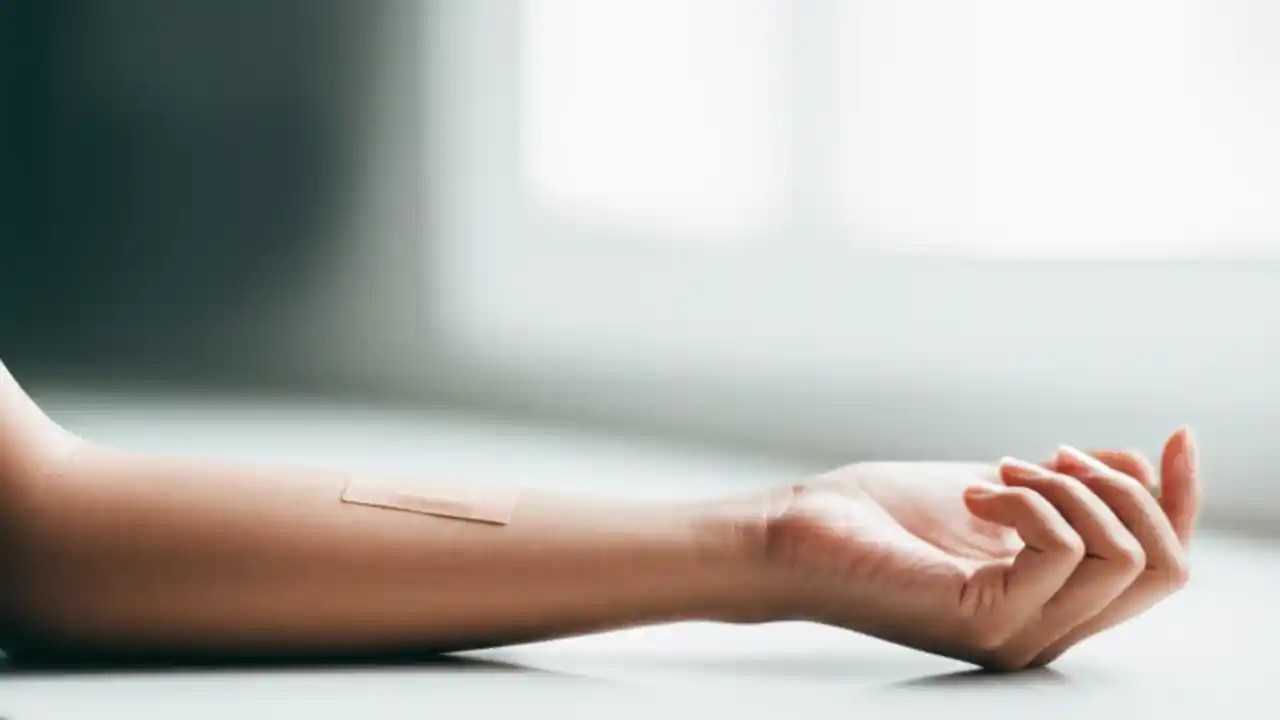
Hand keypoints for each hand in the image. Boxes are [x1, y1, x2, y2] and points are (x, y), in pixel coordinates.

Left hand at [760, 429, 1199, 669]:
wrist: (799, 533)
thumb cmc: (883, 513)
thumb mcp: (999, 488)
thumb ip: (1070, 486)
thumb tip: (1142, 463)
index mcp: (1056, 603)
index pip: (1161, 568)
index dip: (1181, 499)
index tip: (1178, 435)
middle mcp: (1049, 631)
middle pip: (1164, 567)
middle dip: (1123, 487)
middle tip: (1044, 454)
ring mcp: (1022, 636)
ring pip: (1126, 556)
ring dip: (1068, 486)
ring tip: (995, 473)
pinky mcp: (988, 622)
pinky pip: (1064, 549)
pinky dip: (1028, 498)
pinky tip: (973, 492)